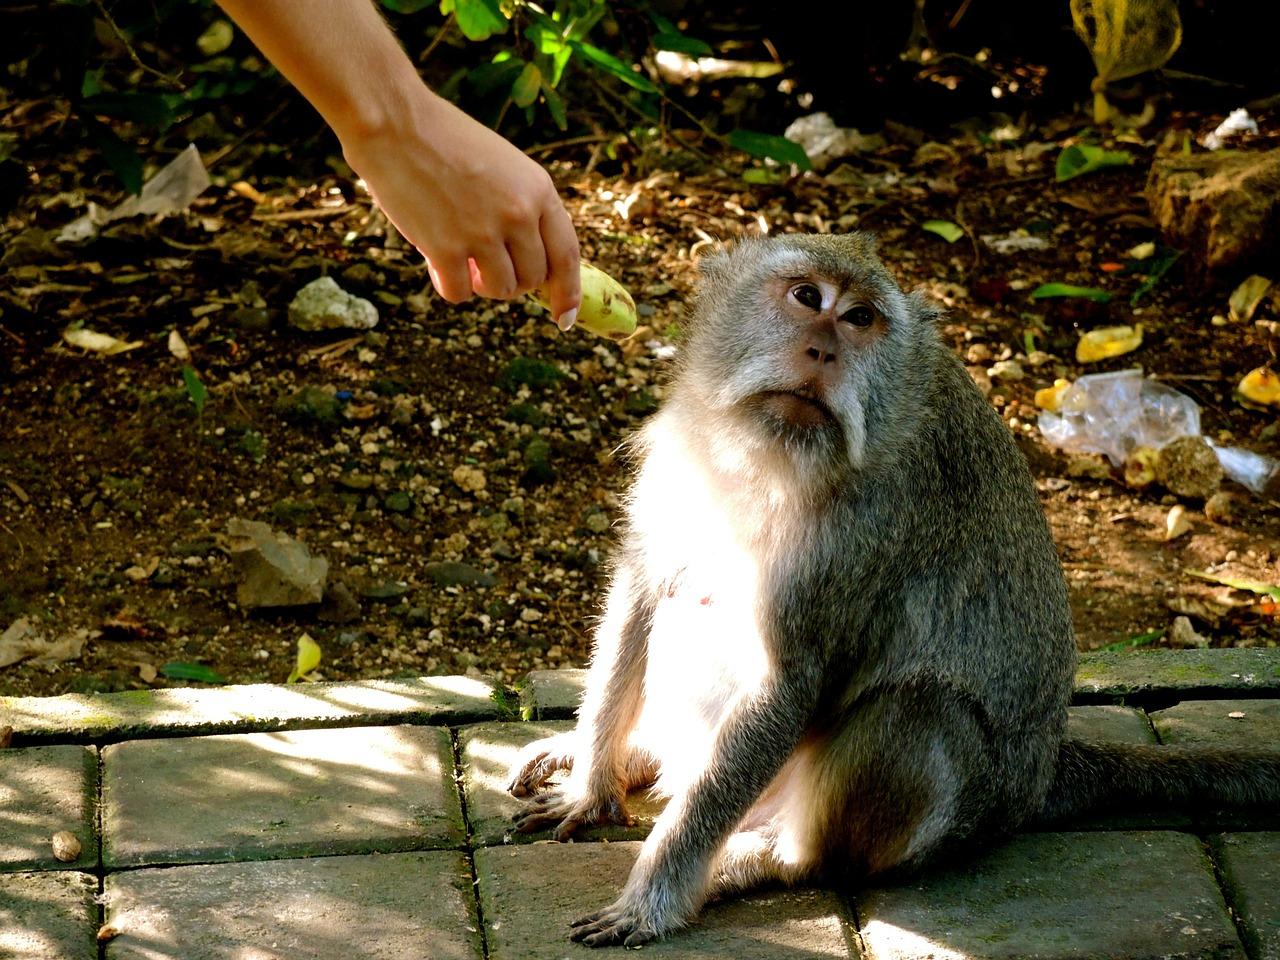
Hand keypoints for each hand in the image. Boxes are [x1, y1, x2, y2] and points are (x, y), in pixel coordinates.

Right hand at [342, 89, 580, 327]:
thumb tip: (528, 262)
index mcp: (539, 190)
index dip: (568, 292)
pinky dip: (449, 286)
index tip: (563, 317)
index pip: (567, 254)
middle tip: (485, 266)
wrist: (395, 123)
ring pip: (501, 290)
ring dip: (482, 285)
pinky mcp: (447, 248)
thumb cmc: (445, 141)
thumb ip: (521, 208)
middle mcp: (519, 214)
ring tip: (462, 262)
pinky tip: (436, 264)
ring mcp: (484, 233)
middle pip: (533, 278)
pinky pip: (459, 293)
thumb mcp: (504, 166)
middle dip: (512, 281)